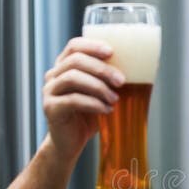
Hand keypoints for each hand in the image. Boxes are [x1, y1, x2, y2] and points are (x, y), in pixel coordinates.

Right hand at [42, 37, 125, 160]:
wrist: (71, 142)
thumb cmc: (89, 116)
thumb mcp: (101, 94)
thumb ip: (110, 81)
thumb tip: (139, 70)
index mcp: (64, 66)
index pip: (74, 46)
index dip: (92, 46)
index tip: (112, 52)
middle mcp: (53, 76)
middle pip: (75, 61)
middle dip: (101, 69)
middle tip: (121, 81)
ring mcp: (49, 91)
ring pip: (72, 78)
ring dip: (98, 86)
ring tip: (115, 99)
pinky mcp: (50, 108)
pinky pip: (72, 100)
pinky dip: (93, 103)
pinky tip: (107, 110)